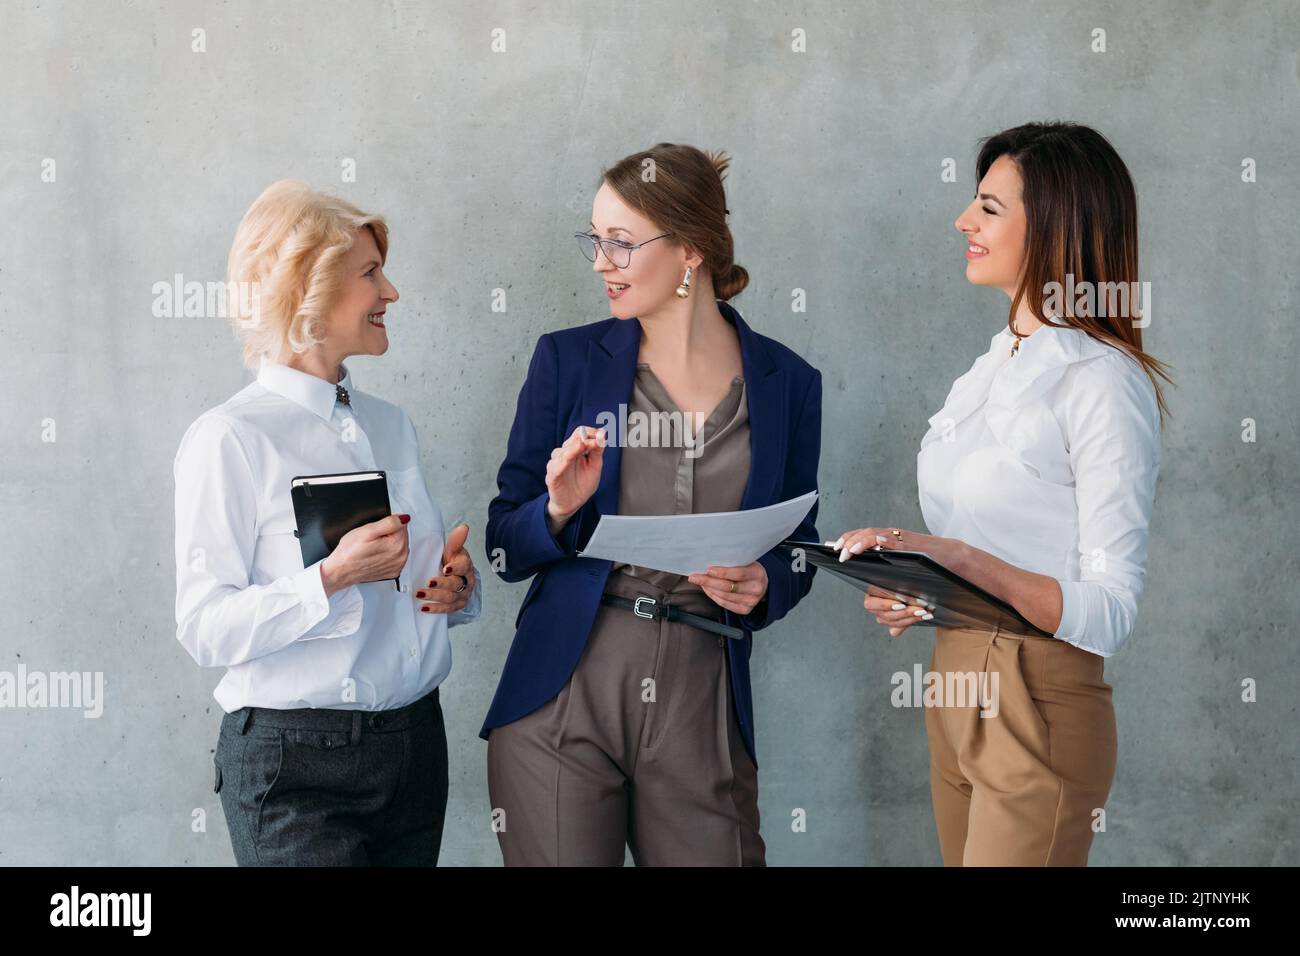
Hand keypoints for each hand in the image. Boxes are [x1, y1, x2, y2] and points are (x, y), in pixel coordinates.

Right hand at [320, 514, 410, 595]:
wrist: (341, 571)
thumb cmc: (350, 553)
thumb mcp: (367, 531)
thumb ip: (389, 523)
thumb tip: (404, 518)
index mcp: (397, 545)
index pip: (402, 523)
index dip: (387, 523)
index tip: (376, 530)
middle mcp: (401, 557)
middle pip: (402, 534)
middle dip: (388, 533)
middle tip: (372, 539)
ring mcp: (397, 566)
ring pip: (399, 545)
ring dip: (388, 543)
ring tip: (372, 547)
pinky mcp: (393, 571)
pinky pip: (395, 556)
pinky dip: (387, 553)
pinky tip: (375, 554)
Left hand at [414, 522, 476, 614]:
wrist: (455, 575)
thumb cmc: (452, 561)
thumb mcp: (453, 550)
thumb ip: (456, 541)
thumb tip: (464, 527)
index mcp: (465, 566)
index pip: (463, 567)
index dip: (455, 568)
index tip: (445, 568)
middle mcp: (466, 581)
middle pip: (455, 584)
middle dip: (442, 584)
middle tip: (428, 583)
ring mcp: (462, 595)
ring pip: (450, 598)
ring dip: (435, 597)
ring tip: (420, 594)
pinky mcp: (456, 605)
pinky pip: (447, 609)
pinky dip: (435, 609)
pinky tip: (424, 608)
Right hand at [545, 425, 605, 532]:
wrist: (573, 503)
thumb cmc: (582, 484)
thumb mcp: (595, 466)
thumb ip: (597, 450)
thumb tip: (602, 433)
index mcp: (575, 450)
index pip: (579, 433)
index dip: (590, 432)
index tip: (601, 435)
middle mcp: (564, 454)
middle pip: (571, 441)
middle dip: (583, 440)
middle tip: (594, 441)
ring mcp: (557, 465)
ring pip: (561, 452)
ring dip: (572, 449)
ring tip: (582, 446)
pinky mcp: (552, 476)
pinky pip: (555, 468)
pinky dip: (561, 463)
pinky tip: (567, 461)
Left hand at [687, 561, 768, 614]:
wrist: (761, 584)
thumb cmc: (749, 570)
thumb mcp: (746, 562)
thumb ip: (732, 562)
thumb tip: (710, 561)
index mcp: (757, 574)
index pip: (739, 573)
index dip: (723, 572)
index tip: (708, 570)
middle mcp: (756, 589)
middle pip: (728, 587)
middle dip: (709, 582)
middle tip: (695, 577)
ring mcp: (751, 601)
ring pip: (724, 596)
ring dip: (709, 588)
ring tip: (699, 581)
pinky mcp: (745, 609)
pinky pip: (724, 604)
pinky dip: (713, 596)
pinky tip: (707, 589)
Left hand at [831, 526, 963, 636]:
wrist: (953, 565)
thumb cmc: (932, 577)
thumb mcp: (914, 595)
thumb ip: (902, 612)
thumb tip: (893, 633)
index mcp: (885, 553)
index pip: (861, 545)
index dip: (848, 546)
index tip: (836, 554)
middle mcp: (888, 544)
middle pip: (860, 538)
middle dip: (847, 545)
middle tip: (838, 555)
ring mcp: (896, 542)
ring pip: (870, 536)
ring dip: (856, 543)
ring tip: (847, 553)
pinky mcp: (905, 543)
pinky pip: (885, 539)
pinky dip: (873, 542)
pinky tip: (866, 548)